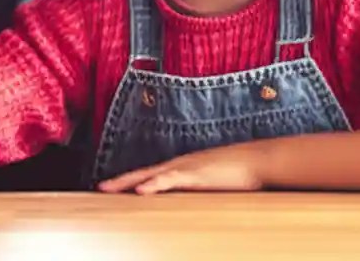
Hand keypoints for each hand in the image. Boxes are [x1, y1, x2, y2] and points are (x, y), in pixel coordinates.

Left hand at [97, 143, 267, 194]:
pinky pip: (170, 179)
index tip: (113, 187)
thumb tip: (193, 199)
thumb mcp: (216, 181)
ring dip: (128, 182)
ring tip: (107, 189)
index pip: (151, 174)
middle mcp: (180, 164)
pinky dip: (154, 184)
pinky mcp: (197, 174)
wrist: (260, 160)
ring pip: (150, 175)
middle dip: (121, 181)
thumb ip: (202, 188)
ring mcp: (186, 167)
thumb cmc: (241, 172)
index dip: (131, 180)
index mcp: (183, 167)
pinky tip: (140, 191)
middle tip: (99, 188)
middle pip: (143, 172)